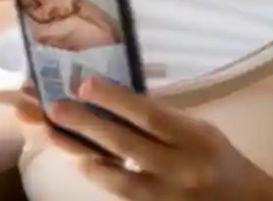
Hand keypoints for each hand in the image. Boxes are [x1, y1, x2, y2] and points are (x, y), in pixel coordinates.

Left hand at [14, 78, 272, 199]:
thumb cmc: (219, 159)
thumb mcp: (200, 131)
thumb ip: (163, 119)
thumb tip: (115, 100)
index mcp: (195, 139)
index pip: (149, 116)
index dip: (115, 99)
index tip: (85, 83)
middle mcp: (180, 169)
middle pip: (126, 144)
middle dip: (85, 124)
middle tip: (53, 107)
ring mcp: (166, 197)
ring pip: (116, 178)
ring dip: (83, 154)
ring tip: (54, 134)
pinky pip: (120, 194)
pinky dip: (99, 175)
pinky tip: (80, 161)